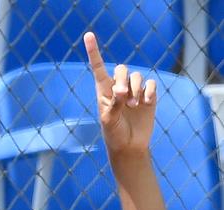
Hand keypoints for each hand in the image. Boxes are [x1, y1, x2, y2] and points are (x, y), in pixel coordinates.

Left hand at [86, 32, 157, 159]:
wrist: (130, 146)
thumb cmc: (114, 134)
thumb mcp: (109, 121)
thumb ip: (114, 104)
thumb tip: (122, 90)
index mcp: (103, 91)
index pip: (98, 68)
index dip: (94, 52)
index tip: (88, 35)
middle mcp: (118, 87)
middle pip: (122, 69)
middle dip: (123, 79)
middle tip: (122, 96)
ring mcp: (134, 91)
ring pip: (137, 76)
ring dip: (136, 89)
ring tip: (133, 106)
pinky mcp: (148, 95)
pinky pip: (150, 83)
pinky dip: (148, 92)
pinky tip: (145, 103)